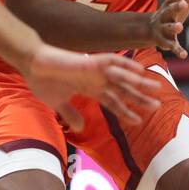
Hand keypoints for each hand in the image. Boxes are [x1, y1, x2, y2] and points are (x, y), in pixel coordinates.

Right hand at [22, 45, 161, 131]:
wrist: (31, 64)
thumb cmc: (42, 80)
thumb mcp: (57, 103)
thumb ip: (70, 114)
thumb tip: (80, 128)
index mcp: (89, 88)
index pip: (113, 101)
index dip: (125, 111)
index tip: (138, 121)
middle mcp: (96, 79)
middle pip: (122, 89)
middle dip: (139, 97)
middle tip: (157, 106)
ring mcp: (94, 70)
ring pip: (122, 77)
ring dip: (138, 82)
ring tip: (156, 88)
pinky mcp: (89, 61)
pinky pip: (111, 62)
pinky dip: (125, 65)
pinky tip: (138, 70)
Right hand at [144, 0, 188, 58]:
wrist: (150, 30)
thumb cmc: (171, 13)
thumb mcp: (181, 0)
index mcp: (170, 4)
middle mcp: (165, 15)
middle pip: (170, 10)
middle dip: (176, 7)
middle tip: (183, 4)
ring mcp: (163, 29)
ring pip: (168, 28)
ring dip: (173, 27)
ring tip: (180, 27)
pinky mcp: (165, 42)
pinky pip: (172, 46)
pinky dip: (178, 51)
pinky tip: (184, 56)